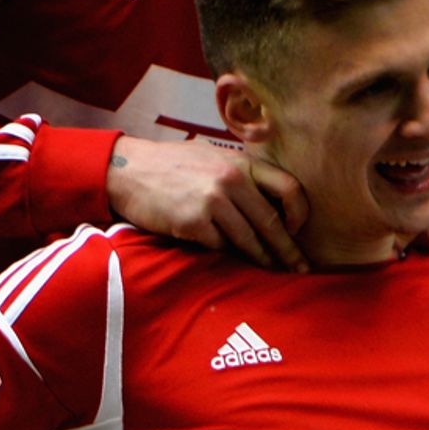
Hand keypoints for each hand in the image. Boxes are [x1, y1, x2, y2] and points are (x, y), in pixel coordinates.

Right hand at [106, 135, 309, 271]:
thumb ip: (241, 174)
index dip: (300, 212)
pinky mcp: (193, 223)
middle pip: (271, 222)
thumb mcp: (213, 156)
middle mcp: (231, 180)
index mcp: (241, 162)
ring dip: (262, 260)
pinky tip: (231, 261)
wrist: (128, 170)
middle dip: (287, 250)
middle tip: (300, 269)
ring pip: (248, 240)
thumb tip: (270, 200)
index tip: (298, 229)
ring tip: (272, 272)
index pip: (289, 187)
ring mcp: (212, 202)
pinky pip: (220, 247)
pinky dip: (226, 255)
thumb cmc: (173, 164)